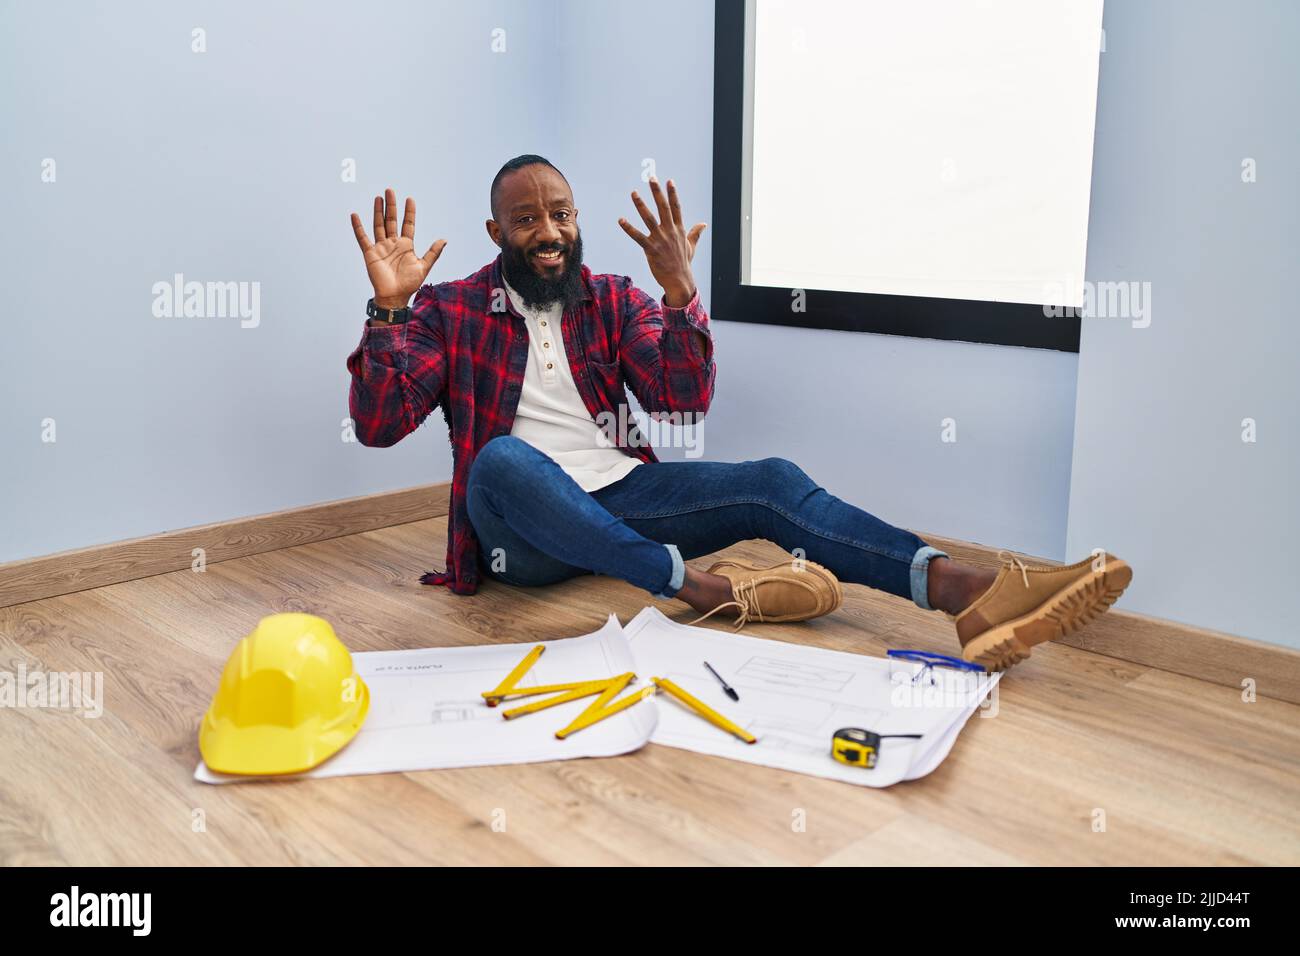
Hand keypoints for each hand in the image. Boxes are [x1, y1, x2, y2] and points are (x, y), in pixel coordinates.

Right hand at [350, 188, 446, 307]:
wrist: (395, 297)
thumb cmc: (409, 284)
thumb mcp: (424, 267)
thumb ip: (433, 253)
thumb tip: (444, 239)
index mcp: (406, 246)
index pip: (408, 224)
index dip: (409, 212)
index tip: (410, 199)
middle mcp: (393, 244)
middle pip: (392, 220)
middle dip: (392, 206)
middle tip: (390, 190)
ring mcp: (381, 247)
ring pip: (379, 225)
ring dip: (378, 211)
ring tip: (379, 197)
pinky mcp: (370, 253)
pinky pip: (362, 238)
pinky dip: (358, 227)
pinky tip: (355, 215)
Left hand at [618, 177, 705, 305]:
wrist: (679, 280)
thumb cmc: (684, 264)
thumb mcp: (691, 246)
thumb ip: (696, 233)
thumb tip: (703, 224)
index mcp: (679, 230)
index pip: (676, 207)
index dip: (673, 194)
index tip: (669, 181)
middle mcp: (670, 231)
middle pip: (663, 207)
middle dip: (657, 192)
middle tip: (651, 178)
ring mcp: (660, 239)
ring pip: (649, 218)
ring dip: (640, 204)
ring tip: (634, 192)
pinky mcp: (651, 249)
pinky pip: (638, 236)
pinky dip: (629, 228)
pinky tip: (621, 220)